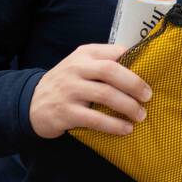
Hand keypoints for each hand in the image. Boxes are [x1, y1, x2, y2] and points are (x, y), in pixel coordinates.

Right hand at [29, 44, 152, 138]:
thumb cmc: (66, 84)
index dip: (135, 62)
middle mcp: (76, 69)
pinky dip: (114, 125)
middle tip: (148, 96)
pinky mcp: (65, 112)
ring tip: (141, 115)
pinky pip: (95, 119)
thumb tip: (141, 68)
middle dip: (134, 84)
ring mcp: (69, 90)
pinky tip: (126, 129)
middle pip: (111, 71)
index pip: (114, 52)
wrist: (30, 103)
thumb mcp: (80, 66)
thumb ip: (104, 63)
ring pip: (105, 95)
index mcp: (84, 54)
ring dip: (128, 106)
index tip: (150, 74)